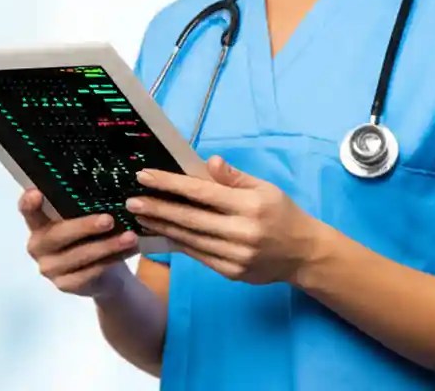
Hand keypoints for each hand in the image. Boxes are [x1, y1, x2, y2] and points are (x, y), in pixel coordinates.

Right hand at [19, 189, 139, 297]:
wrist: (103, 275)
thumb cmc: (90, 237)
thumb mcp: (83, 219)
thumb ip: (81, 206)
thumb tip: (103, 186)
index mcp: (38, 224)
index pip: (27, 211)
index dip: (28, 203)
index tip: (36, 193)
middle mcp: (37, 246)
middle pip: (57, 235)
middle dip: (84, 226)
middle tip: (108, 220)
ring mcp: (49, 268)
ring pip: (79, 255)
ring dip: (107, 245)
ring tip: (130, 237)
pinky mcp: (65, 285)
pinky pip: (90, 272)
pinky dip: (112, 260)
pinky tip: (128, 250)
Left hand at [127, 156, 326, 284]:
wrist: (303, 253)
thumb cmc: (282, 213)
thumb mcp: (265, 188)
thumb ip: (234, 177)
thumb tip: (209, 162)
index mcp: (250, 206)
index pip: (202, 192)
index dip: (170, 184)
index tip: (145, 176)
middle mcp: (242, 232)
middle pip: (190, 218)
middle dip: (158, 208)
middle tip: (131, 200)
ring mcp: (235, 256)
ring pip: (190, 239)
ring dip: (162, 226)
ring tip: (140, 215)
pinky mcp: (231, 272)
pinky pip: (198, 255)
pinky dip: (177, 243)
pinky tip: (161, 232)